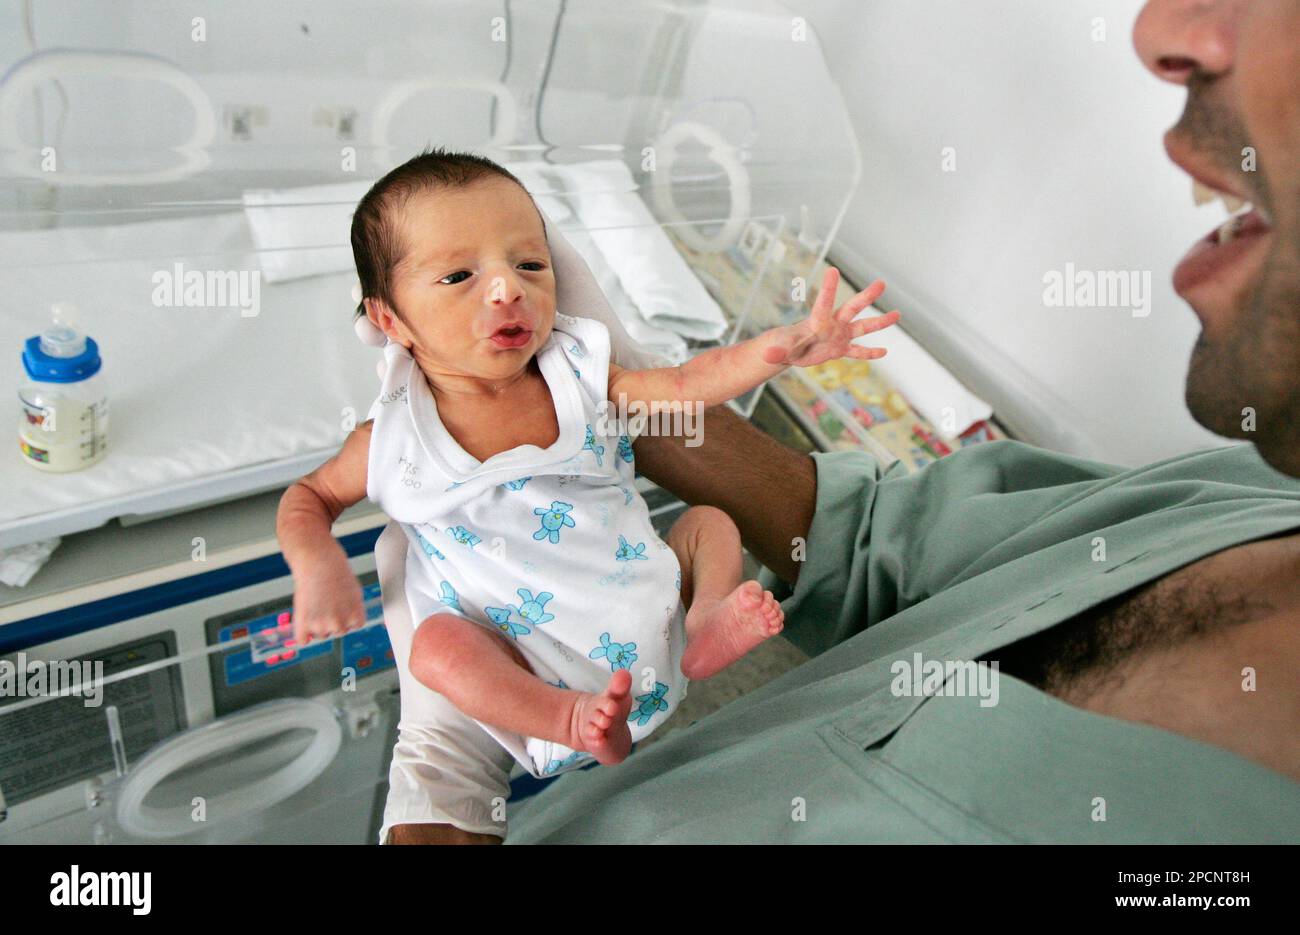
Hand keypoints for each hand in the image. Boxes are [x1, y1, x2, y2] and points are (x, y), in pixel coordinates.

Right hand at [290, 552, 367, 645]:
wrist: (319, 562)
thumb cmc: (337, 573)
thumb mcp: (355, 593)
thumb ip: (353, 611)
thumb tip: (350, 624)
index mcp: (357, 619)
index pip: (353, 626)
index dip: (346, 614)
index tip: (340, 603)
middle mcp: (341, 626)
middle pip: (336, 631)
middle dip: (331, 619)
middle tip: (325, 601)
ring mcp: (322, 627)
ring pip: (320, 634)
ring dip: (316, 623)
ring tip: (315, 602)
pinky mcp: (304, 625)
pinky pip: (303, 640)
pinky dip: (302, 633)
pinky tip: (303, 619)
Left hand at [761, 267, 899, 367]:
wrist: (791, 349)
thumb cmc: (785, 346)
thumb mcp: (781, 350)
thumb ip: (777, 353)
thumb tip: (767, 356)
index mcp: (818, 322)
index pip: (824, 302)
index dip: (828, 288)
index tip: (832, 270)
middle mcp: (833, 325)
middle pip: (852, 308)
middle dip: (867, 296)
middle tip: (881, 282)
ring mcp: (840, 336)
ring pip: (863, 327)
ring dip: (879, 322)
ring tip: (897, 314)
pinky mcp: (841, 349)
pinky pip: (858, 351)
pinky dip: (870, 352)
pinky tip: (884, 352)